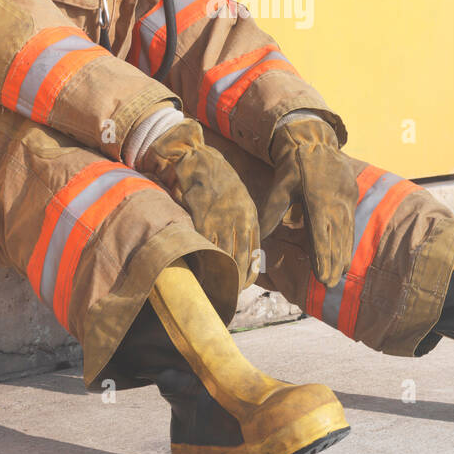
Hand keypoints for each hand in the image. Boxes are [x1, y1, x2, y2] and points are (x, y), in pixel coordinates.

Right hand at [141, 118, 260, 288]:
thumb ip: (244, 224)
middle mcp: (239, 220)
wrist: (201, 159)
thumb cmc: (220, 180)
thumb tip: (245, 248)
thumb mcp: (241, 201)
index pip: (254, 254)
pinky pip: (205, 244)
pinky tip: (199, 270)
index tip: (241, 287)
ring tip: (212, 289)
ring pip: (222, 255)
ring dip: (217, 274)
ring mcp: (221, 218)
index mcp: (251, 217)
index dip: (248, 274)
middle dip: (234, 280)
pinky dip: (203, 259)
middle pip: (239, 259)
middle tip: (226, 295)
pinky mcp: (203, 216)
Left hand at [258, 116, 358, 288]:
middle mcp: (335, 201)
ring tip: (340, 273)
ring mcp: (346, 198)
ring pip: (345, 231)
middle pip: (335, 238)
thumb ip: (273, 211)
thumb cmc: (293, 164)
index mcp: (317, 199)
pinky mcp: (351, 194)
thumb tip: (262, 234)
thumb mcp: (280, 185)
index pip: (320, 235)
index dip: (322, 258)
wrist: (314, 139)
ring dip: (343, 253)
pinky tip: (346, 252)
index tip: (322, 276)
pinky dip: (348, 239)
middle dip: (333, 262)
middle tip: (330, 283)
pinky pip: (350, 221)